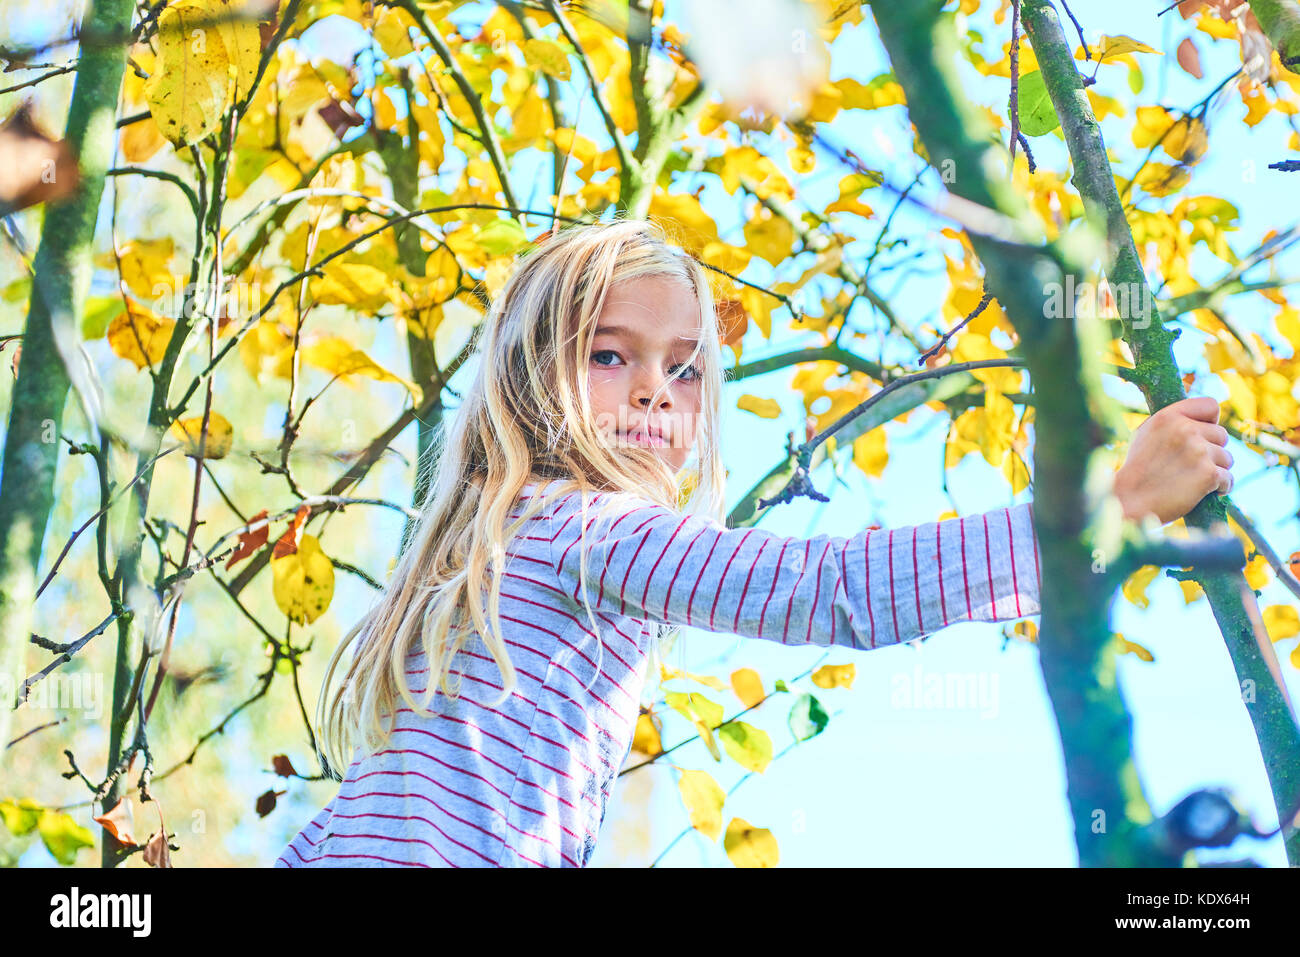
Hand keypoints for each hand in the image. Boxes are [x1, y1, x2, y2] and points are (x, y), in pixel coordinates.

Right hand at [1112, 396, 1233, 524]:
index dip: (1210, 421)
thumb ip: (1173, 424)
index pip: (1210, 405)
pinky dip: (1220, 488)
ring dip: (1215, 470)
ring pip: (1227, 458)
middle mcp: (1185, 430)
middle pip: (1222, 435)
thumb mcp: (1146, 435)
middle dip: (1212, 451)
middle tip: (1192, 465)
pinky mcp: (1208, 474)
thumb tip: (1202, 421)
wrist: (1128, 501)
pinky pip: (1228, 479)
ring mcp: (1198, 451)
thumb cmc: (1136, 471)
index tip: (1202, 436)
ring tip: (1193, 481)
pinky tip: (1204, 492)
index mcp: (1169, 416)